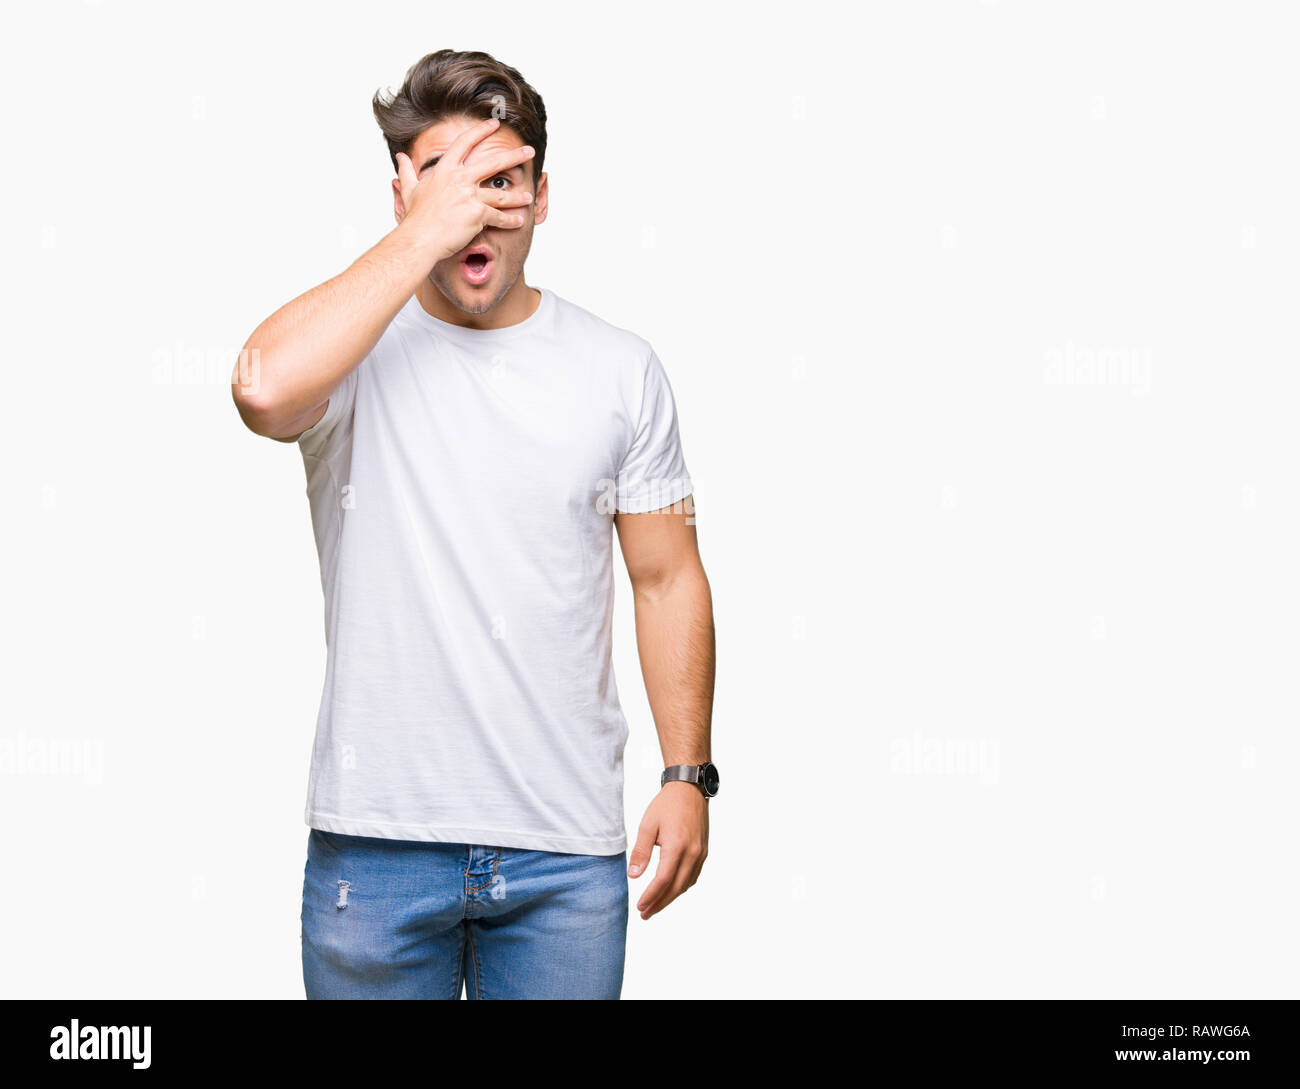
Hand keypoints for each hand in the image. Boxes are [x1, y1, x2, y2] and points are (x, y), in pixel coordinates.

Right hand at [394, 117, 534, 262]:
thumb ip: (407, 171)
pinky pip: (498, 217)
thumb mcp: (409, 189)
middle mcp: (459, 179)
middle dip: (514, 156)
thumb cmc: (415, 218)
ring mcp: (469, 195)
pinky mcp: (477, 214)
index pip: (465, 143)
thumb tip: (400, 155)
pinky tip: (518, 221)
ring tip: (528, 197)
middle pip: (492, 162)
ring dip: (517, 196)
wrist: (419, 239)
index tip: (494, 124)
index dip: (480, 131)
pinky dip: (510, 221)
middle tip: (529, 152)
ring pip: (501, 193)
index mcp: (444, 170)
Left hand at [628, 782, 709, 919]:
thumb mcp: (648, 825)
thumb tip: (634, 876)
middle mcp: (692, 853)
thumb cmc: (667, 805)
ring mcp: (701, 853)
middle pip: (676, 887)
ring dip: (671, 898)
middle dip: (660, 903)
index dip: (651, 896)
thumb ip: (641, 852)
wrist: (689, 789)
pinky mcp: (703, 851)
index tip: (640, 906)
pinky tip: (671, 890)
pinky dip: (681, 886)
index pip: (663, 880)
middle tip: (645, 914)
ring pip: (686, 884)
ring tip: (655, 906)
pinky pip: (693, 876)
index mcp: (677, 846)